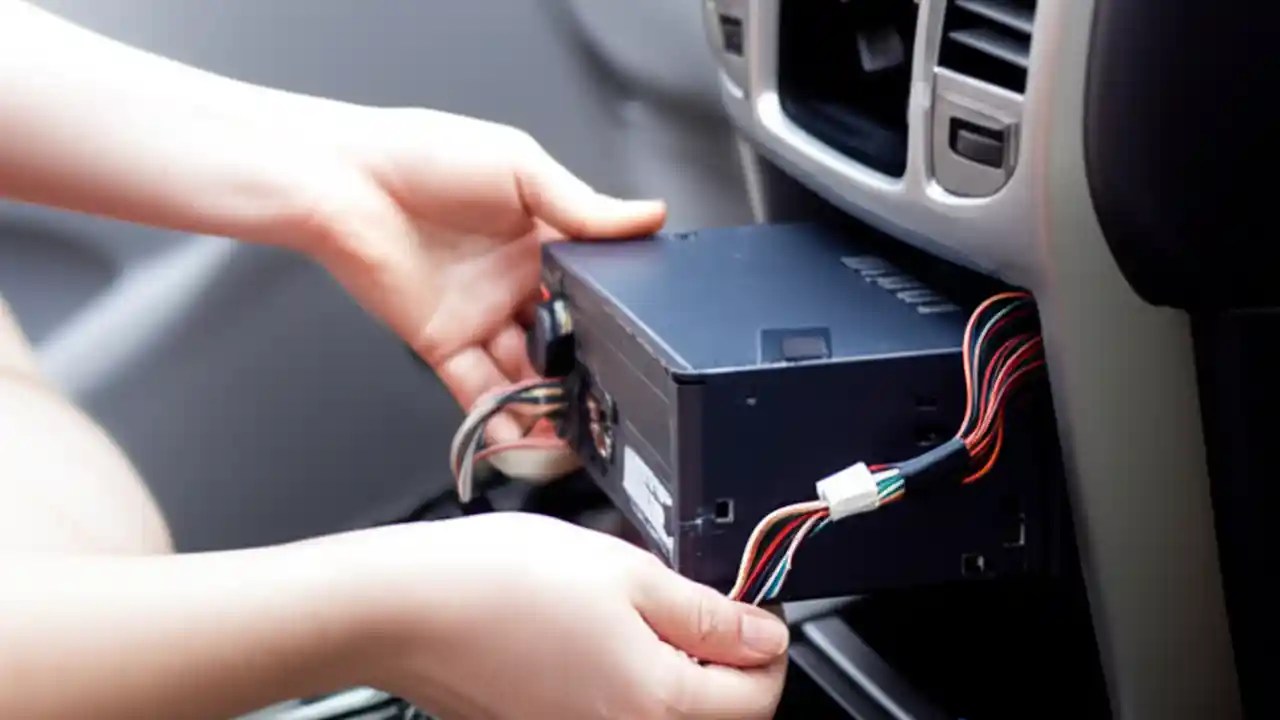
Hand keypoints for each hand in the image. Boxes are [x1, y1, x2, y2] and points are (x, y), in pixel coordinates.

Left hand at [290, 109, 665, 440]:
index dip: (614, 318)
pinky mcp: (444, 344)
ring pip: (526, 374)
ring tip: (576, 430)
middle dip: (586, 372)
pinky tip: (527, 436)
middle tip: (610, 398)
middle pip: (563, 340)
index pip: (592, 289)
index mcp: (542, 238)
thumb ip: (585, 206)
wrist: (343, 183)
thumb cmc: (422, 155)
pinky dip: (502, 417)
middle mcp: (515, 283)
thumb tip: (650, 215)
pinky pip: (479, 391)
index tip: (639, 345)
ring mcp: (481, 318)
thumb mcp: (522, 167)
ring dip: (549, 405)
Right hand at [350, 513, 788, 718]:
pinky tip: (602, 635)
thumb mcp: (627, 573)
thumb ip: (707, 613)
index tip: (753, 609)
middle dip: (725, 664)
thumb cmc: (499, 582)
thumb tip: (763, 634)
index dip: (768, 645)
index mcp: (655, 704)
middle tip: (702, 605)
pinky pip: (616, 714)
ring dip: (676, 673)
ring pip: (664, 715)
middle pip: (718, 718)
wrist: (407, 608)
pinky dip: (628, 682)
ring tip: (644, 613)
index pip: (760, 698)